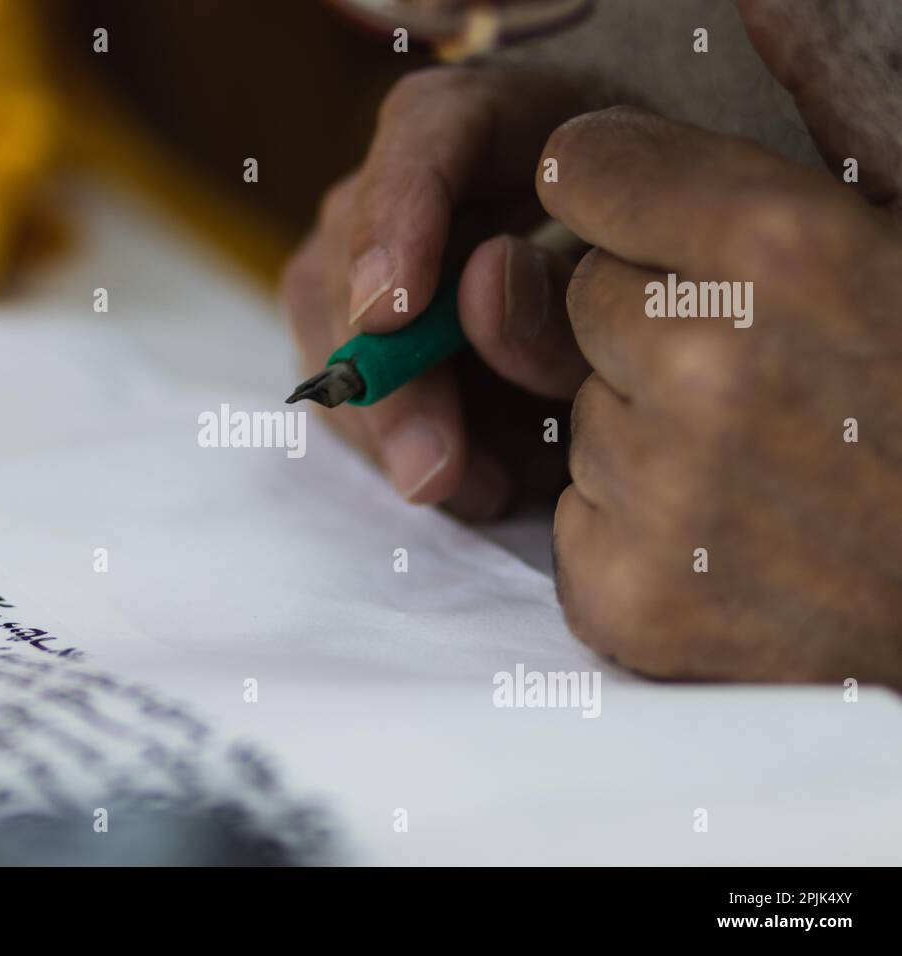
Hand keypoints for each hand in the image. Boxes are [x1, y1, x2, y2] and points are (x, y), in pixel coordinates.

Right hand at [280, 66, 596, 518]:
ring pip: (328, 330)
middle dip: (386, 379)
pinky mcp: (360, 324)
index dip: (397, 217)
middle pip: (351, 252)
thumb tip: (481, 294)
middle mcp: (411, 176)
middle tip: (434, 472)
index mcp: (498, 118)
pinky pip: (343, 387)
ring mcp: (371, 249)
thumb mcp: (639, 270)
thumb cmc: (646, 263)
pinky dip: (398, 446)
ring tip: (483, 488)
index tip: (392, 313)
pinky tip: (473, 480)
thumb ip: (569, 289)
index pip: (425, 128)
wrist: (633, 281)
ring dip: (388, 428)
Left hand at [544, 104, 901, 685]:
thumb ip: (747, 192)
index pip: (594, 172)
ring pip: (581, 417)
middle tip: (755, 379)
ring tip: (761, 475)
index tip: (631, 210)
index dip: (616, 190)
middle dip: (646, 328)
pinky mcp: (627, 599)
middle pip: (583, 300)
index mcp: (790, 251)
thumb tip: (602, 171)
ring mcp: (661, 494)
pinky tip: (728, 550)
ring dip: (644, 434)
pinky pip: (575, 518)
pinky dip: (630, 532)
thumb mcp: (889, 256)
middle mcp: (706, 366)